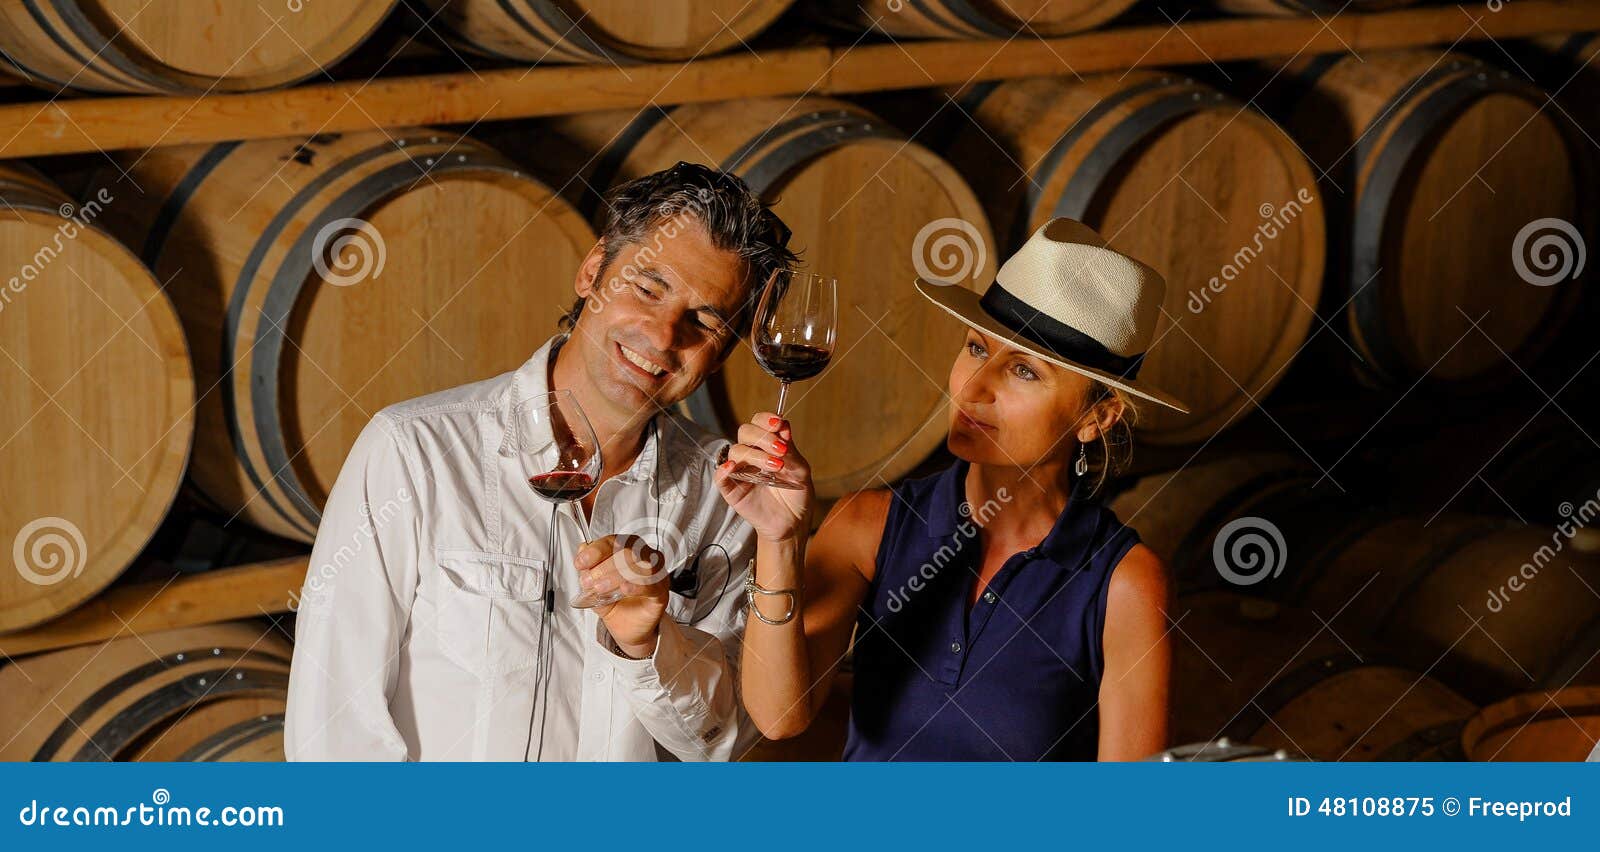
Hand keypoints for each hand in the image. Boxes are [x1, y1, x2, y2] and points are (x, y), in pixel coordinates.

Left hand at [576, 535, 670, 657]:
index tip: (581, 563)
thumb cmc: (616, 603)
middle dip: (604, 565)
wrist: (628, 629)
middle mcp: (644, 558)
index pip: (614, 541)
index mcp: (628, 551)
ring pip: (640, 565)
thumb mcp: (595, 587)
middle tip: (589, 581)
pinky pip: (652, 584)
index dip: (596, 550)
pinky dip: (636, 585)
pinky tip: (624, 589)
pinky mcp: (661, 592)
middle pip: (627, 550)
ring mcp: (655, 574)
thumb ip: (589, 569)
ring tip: (600, 588)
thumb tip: (582, 549)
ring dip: (616, 575)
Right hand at [713, 412, 811, 542]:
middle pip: (745, 432)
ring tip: (776, 466)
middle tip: (780, 449)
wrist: (794, 522)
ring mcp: (740, 471)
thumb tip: (784, 426)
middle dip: (762, 437)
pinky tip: (733, 468)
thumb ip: (791, 450)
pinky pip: (720, 477)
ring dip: (755, 455)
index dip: (766, 420)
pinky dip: (724, 470)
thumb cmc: (796, 495)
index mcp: (768, 446)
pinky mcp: (732, 489)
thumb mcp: (800, 471)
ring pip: (736, 452)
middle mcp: (752, 455)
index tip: (778, 423)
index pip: (759, 423)